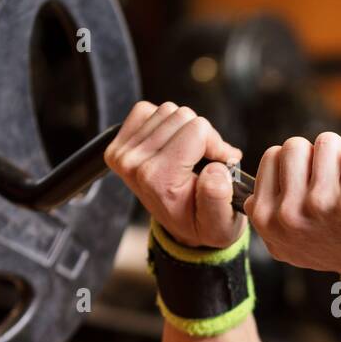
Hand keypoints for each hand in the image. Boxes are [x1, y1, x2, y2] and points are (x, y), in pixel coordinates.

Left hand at [104, 101, 243, 247]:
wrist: (182, 231)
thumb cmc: (202, 224)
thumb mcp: (220, 223)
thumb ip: (218, 198)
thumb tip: (216, 170)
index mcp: (157, 179)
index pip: (196, 130)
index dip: (216, 143)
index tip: (220, 163)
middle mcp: (133, 163)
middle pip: (182, 115)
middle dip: (201, 135)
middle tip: (206, 160)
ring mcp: (123, 153)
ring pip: (167, 111)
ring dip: (184, 129)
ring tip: (190, 156)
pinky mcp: (120, 144)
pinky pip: (148, 111)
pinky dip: (165, 124)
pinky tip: (172, 146)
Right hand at [244, 133, 340, 275]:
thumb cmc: (338, 243)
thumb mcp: (289, 239)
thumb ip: (269, 213)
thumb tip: (254, 191)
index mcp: (267, 220)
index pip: (272, 157)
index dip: (297, 165)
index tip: (312, 185)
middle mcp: (290, 214)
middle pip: (295, 145)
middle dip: (317, 157)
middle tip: (334, 182)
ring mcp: (322, 204)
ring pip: (327, 143)